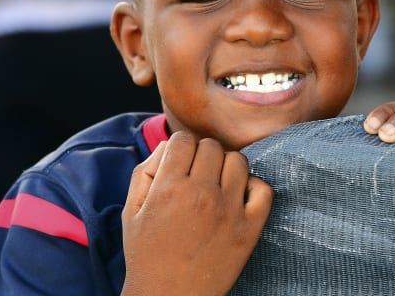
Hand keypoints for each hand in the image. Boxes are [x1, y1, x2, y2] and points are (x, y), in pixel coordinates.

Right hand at [122, 133, 272, 295]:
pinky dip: (253, 188)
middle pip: (212, 146)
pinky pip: (263, 188)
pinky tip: (237, 199)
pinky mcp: (250, 228)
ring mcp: (229, 210)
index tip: (180, 163)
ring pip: (238, 161)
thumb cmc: (146, 254)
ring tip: (216, 187)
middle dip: (202, 156)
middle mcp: (201, 194)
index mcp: (169, 188)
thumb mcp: (131, 211)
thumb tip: (170, 146)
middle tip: (197, 177)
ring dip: (226, 168)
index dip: (181, 148)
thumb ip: (146, 171)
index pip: (184, 139)